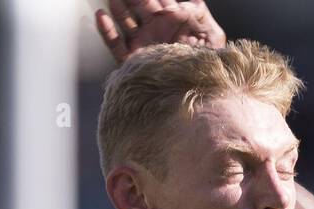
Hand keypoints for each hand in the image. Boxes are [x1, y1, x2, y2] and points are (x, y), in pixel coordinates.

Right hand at [95, 0, 226, 63]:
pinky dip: (106, 31)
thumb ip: (200, 14)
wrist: (201, 93)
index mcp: (174, 23)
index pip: (161, 1)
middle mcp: (156, 32)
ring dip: (119, 8)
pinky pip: (115, 45)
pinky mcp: (133, 62)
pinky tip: (101, 16)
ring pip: (126, 21)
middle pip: (140, 7)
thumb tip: (184, 1)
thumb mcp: (212, 35)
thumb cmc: (210, 65)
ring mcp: (143, 45)